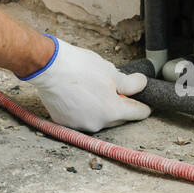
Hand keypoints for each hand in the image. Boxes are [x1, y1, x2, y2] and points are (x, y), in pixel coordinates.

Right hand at [18, 35, 151, 132]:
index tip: (144, 103)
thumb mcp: (111, 71)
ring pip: (99, 120)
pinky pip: (81, 119)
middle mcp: (97, 124)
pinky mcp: (65, 123)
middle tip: (114, 90)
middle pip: (118, 119)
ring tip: (93, 91)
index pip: (138, 113)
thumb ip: (130, 83)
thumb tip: (141, 85)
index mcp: (112, 111)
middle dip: (120, 107)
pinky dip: (83, 111)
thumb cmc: (79, 66)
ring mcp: (79, 125)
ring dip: (100, 110)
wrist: (49, 67)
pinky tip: (79, 96)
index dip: (142, 105)